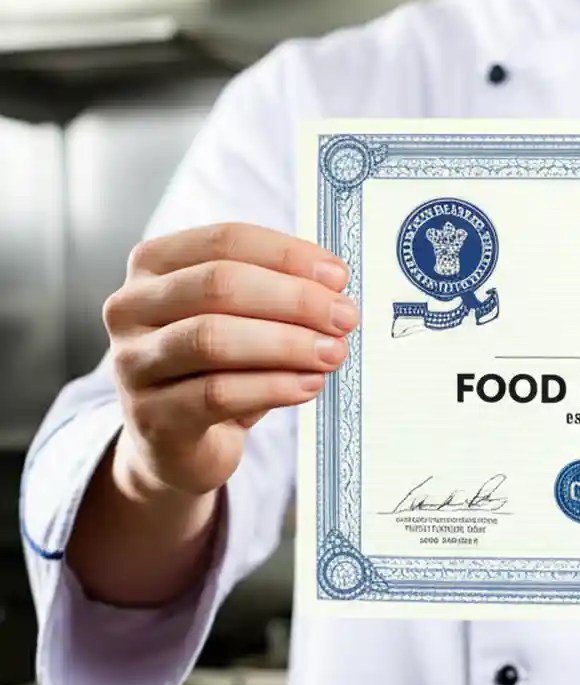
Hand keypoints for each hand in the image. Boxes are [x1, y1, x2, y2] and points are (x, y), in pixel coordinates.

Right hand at [104, 222, 358, 497]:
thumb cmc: (216, 366)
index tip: (339, 276)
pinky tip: (310, 385)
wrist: (175, 443)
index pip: (225, 241)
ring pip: (213, 339)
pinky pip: (217, 394)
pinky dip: (273, 386)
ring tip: (333, 353)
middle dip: (294, 299)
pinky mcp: (150, 416)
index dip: (287, 255)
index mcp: (153, 265)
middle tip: (345, 317)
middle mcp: (130, 307)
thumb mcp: (241, 319)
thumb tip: (334, 287)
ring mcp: (132, 363)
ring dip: (287, 344)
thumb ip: (278, 294)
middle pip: (218, 285)